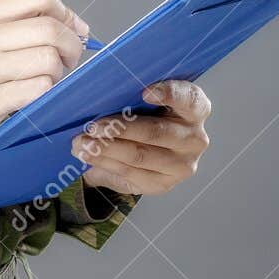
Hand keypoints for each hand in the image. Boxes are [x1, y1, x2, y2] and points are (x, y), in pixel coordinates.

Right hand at [0, 0, 88, 176]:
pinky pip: (40, 88)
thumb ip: (20, 25)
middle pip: (50, 27)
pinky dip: (46, 92)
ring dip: (59, 72)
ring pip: (49, 59)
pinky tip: (34, 94)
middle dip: (71, 45)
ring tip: (47, 79)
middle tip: (68, 60)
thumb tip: (76, 25)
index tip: (71, 29)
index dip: (65, 11)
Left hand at [69, 79, 211, 196]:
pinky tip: (88, 157)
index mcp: (196, 110)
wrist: (150, 151)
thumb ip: (133, 95)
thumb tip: (96, 93)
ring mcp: (181, 165)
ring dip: (106, 150)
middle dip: (120, 129)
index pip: (190, 99)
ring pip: (140, 157)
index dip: (169, 94)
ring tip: (82, 143)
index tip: (144, 93)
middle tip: (93, 125)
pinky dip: (105, 164)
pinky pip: (131, 175)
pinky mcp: (164, 184)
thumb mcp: (145, 102)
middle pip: (155, 133)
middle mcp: (195, 139)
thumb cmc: (146, 116)